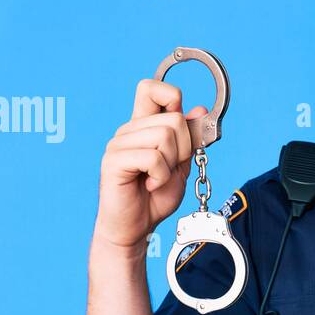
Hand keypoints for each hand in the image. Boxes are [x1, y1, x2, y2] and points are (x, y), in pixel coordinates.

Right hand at [92, 79, 207, 250]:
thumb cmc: (154, 197)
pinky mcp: (113, 161)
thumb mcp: (180, 165)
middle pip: (173, 118)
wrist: (136, 227)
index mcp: (143, 126)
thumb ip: (188, 139)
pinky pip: (152, 157)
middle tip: (169, 168)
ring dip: (171, 164)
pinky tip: (150, 185)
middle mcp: (128, 130)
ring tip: (157, 178)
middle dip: (183, 148)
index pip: (151, 88)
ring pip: (165, 136)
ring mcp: (118, 144)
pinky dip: (160, 176)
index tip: (183, 128)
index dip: (172, 97)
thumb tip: (200, 109)